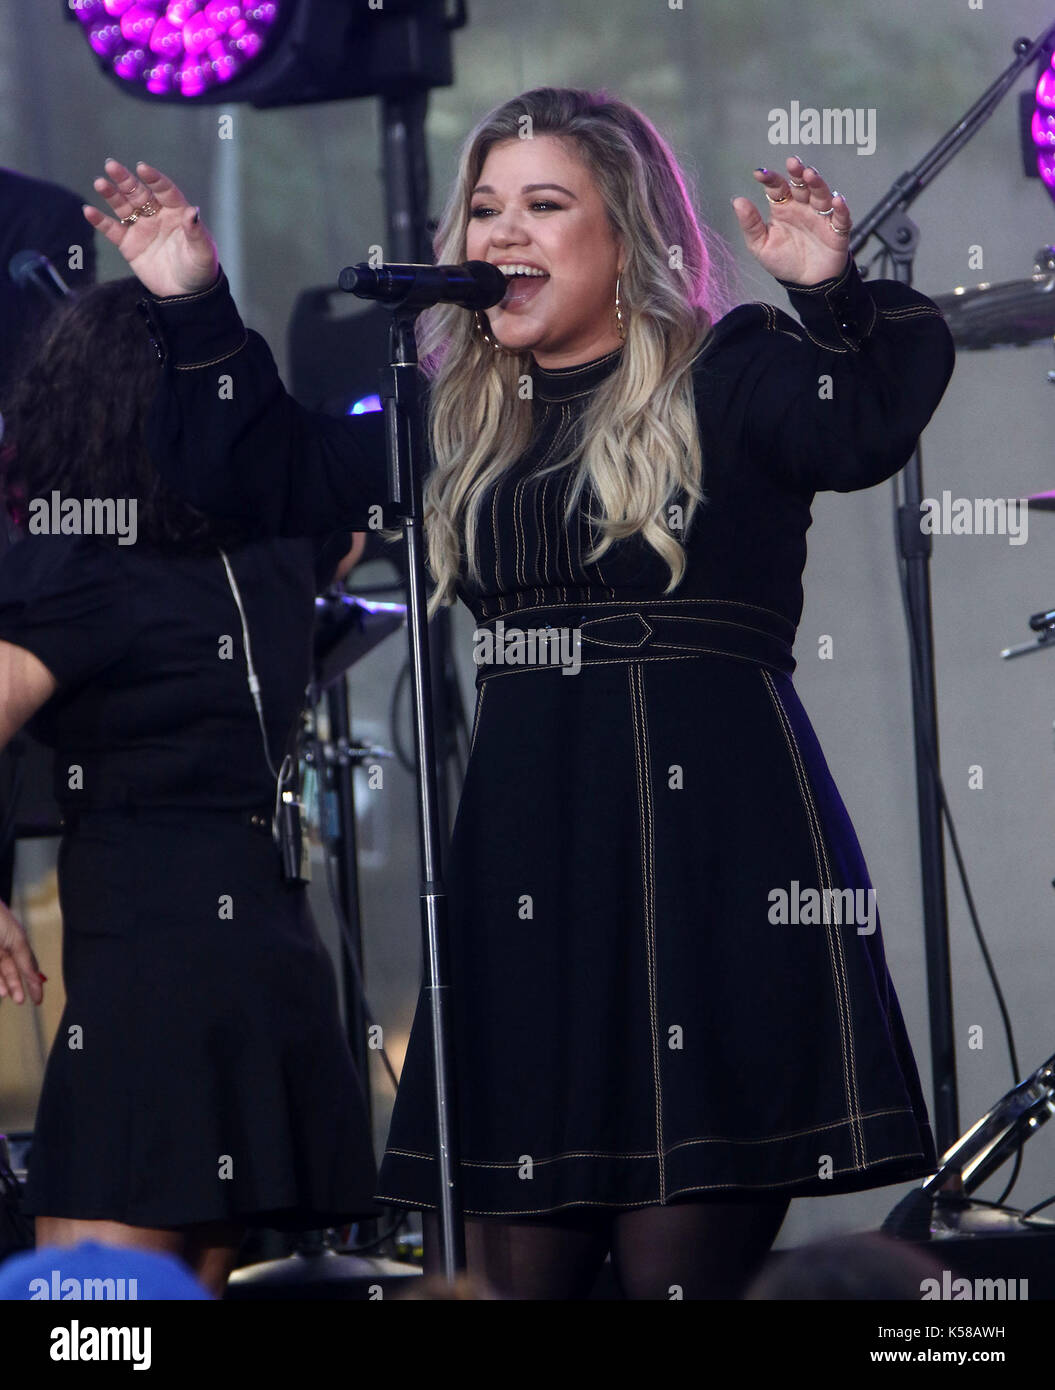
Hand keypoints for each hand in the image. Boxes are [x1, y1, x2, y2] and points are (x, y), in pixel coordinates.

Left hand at [0, 900, 44, 1006]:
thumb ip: (26, 961)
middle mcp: (3, 949)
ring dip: (3, 986)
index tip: (38, 1000)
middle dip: (16, 987)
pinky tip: (0, 989)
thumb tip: (37, 979)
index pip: (27, 966)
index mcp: (16, 942)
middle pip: (11, 972)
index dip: (34, 983)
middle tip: (19, 1001)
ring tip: (6, 995)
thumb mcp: (17, 940)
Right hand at [83, 158, 218, 297]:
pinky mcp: (129, 244)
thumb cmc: (200, 270)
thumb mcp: (203, 252)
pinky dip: (100, 221)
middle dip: (125, 179)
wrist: (186, 295)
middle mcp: (157, 216)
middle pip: (139, 193)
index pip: (164, 190)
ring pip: (123, 207)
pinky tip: (89, 211)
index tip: (142, 168)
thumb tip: (193, 211)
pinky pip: (112, 230)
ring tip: (100, 183)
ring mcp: (141, 228)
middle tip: (111, 165)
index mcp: (176, 213)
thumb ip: (197, 232)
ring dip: (111, 195)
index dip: (154, 179)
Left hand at [732, 156, 851, 286]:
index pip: (777, 188)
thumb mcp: (760, 246)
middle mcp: (803, 207)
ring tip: (810, 175)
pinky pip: (840, 217)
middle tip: (793, 163)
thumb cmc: (784, 262)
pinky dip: (840, 208)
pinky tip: (836, 200)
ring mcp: (820, 217)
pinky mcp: (837, 230)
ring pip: (820, 195)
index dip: (770, 179)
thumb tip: (738, 201)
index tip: (760, 174)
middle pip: (801, 185)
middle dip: (797, 173)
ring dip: (817, 184)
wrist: (806, 285)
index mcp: (783, 208)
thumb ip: (751, 224)